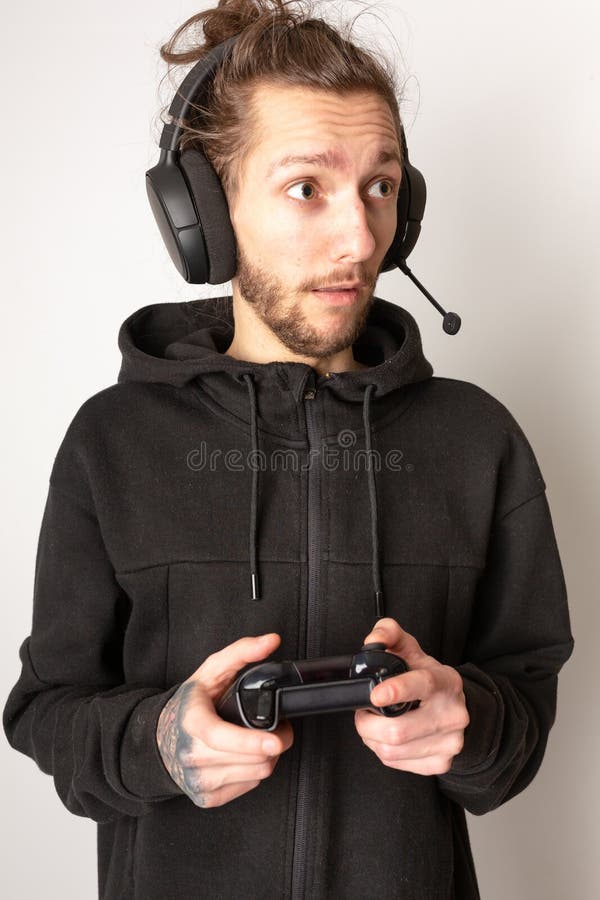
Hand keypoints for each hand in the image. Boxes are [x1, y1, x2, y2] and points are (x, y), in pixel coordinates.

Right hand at [156, 633, 293, 807]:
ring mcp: (199, 780)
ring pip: (256, 773)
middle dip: (275, 741)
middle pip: (251, 758)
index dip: (250, 741)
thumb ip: (242, 652)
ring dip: (267, 756)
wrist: (159, 738)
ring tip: (259, 739)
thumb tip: (271, 641)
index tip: (275, 741)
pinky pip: (250, 786)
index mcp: (191, 723)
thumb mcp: (211, 670)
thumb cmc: (189, 704)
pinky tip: (244, 755)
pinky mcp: (207, 798)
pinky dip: (254, 770)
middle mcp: (192, 755)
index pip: (221, 737)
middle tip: (276, 726)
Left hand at [354, 618, 468, 775]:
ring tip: (373, 724)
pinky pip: (396, 763)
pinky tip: (386, 738)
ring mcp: (449, 742)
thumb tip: (373, 640)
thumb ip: (390, 634)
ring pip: (392, 750)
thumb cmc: (429, 679)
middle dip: (366, 723)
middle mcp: (452, 714)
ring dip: (371, 738)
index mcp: (445, 681)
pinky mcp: (441, 763)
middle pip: (398, 731)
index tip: (376, 695)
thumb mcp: (411, 650)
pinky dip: (381, 751)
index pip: (422, 685)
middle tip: (363, 712)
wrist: (457, 707)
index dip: (397, 691)